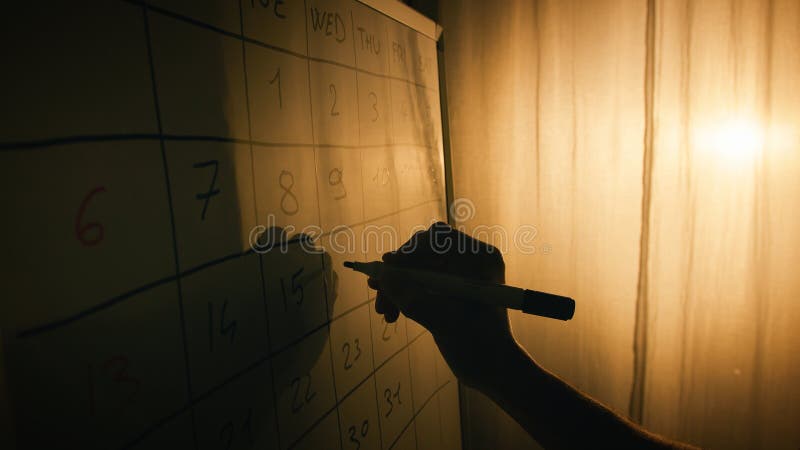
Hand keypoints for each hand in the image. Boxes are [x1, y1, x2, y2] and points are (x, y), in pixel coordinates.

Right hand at [369, 222, 518, 387]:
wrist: (492, 369)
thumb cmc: (478, 346)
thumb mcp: (442, 322)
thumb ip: (411, 298)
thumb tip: (383, 276)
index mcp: (479, 260)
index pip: (440, 239)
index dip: (410, 250)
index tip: (387, 266)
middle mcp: (470, 261)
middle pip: (424, 252)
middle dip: (399, 274)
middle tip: (379, 295)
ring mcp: (458, 274)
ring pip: (417, 268)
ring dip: (397, 287)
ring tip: (384, 312)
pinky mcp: (447, 288)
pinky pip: (418, 282)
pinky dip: (404, 295)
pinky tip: (393, 313)